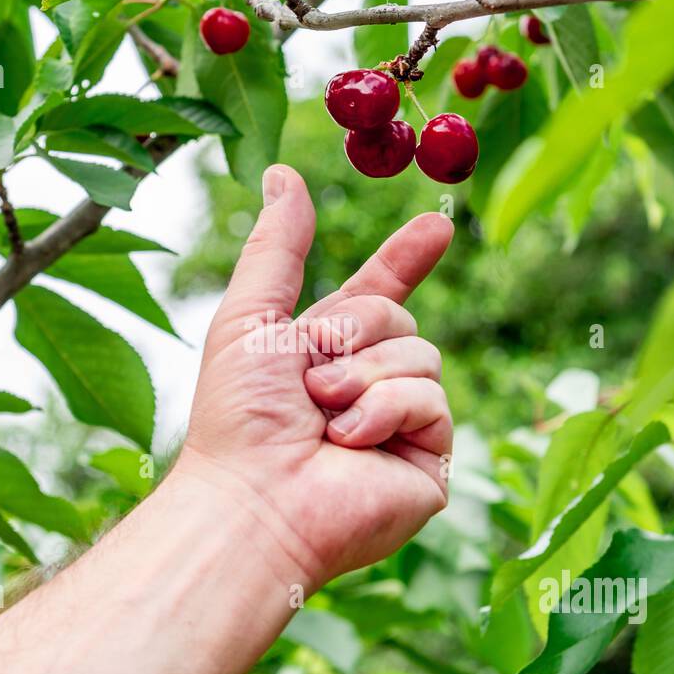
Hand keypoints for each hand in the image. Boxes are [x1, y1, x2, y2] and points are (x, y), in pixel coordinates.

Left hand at [178, 165, 453, 592]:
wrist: (251, 500)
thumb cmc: (237, 419)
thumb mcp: (251, 318)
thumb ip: (276, 247)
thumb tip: (282, 173)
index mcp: (326, 356)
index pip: (378, 297)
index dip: (405, 260)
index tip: (437, 225)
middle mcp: (368, 388)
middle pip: (400, 316)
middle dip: (355, 330)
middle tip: (312, 368)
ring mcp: (401, 427)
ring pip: (423, 354)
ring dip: (363, 376)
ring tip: (324, 417)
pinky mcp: (429, 464)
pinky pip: (433, 401)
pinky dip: (385, 410)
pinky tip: (349, 443)